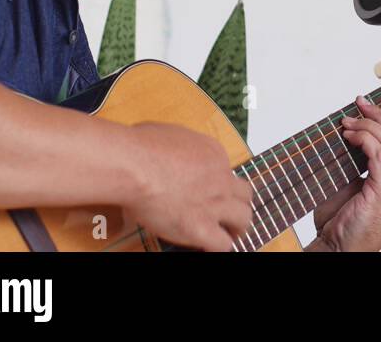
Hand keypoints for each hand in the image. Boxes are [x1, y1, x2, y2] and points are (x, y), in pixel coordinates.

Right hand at [124, 122, 253, 251]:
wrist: (135, 165)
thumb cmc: (141, 146)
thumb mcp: (169, 133)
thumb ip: (179, 146)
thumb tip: (170, 152)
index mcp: (214, 154)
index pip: (227, 172)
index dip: (219, 184)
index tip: (208, 192)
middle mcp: (220, 178)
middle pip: (245, 194)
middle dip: (238, 205)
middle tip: (229, 215)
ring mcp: (214, 203)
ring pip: (243, 219)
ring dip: (236, 228)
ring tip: (227, 235)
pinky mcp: (201, 227)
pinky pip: (222, 244)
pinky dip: (217, 246)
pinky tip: (207, 247)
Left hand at [307, 96, 380, 251]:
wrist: (337, 249)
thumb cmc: (344, 221)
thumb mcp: (358, 184)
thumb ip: (363, 161)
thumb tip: (351, 130)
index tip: (366, 107)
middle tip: (357, 111)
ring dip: (368, 127)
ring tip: (347, 126)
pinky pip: (380, 155)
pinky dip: (364, 140)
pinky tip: (349, 138)